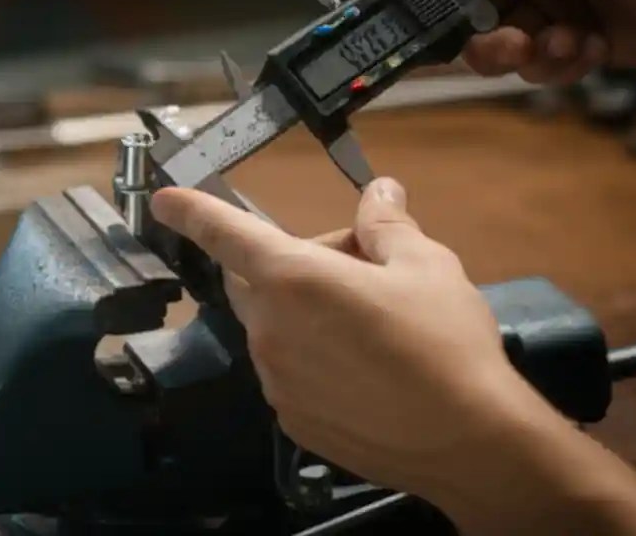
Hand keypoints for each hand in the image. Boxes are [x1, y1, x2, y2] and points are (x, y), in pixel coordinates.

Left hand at [149, 177, 546, 497]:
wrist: (469, 442)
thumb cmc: (446, 346)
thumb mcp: (425, 264)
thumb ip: (386, 225)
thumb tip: (378, 193)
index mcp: (294, 278)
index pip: (225, 233)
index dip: (191, 211)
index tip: (166, 202)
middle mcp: (270, 328)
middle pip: (257, 278)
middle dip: (295, 264)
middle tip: (360, 268)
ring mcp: (276, 379)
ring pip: (275, 326)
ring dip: (306, 313)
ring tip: (373, 324)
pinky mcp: (292, 417)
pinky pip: (289, 370)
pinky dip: (313, 357)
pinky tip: (366, 367)